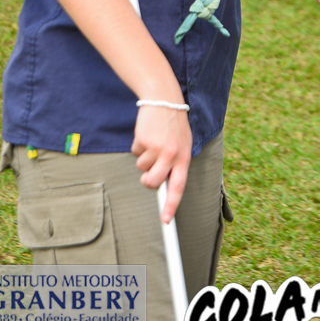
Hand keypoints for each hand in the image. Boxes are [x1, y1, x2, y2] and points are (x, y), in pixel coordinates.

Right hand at [131, 104, 192, 221]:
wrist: (164, 99)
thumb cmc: (173, 125)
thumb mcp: (182, 144)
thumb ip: (176, 163)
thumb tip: (165, 187)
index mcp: (184, 158)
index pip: (178, 188)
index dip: (171, 206)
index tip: (165, 221)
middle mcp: (172, 155)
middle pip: (152, 182)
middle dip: (146, 179)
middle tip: (147, 170)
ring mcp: (157, 148)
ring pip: (141, 167)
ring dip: (143, 157)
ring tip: (152, 140)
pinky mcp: (143, 140)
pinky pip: (135, 152)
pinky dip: (138, 145)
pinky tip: (147, 132)